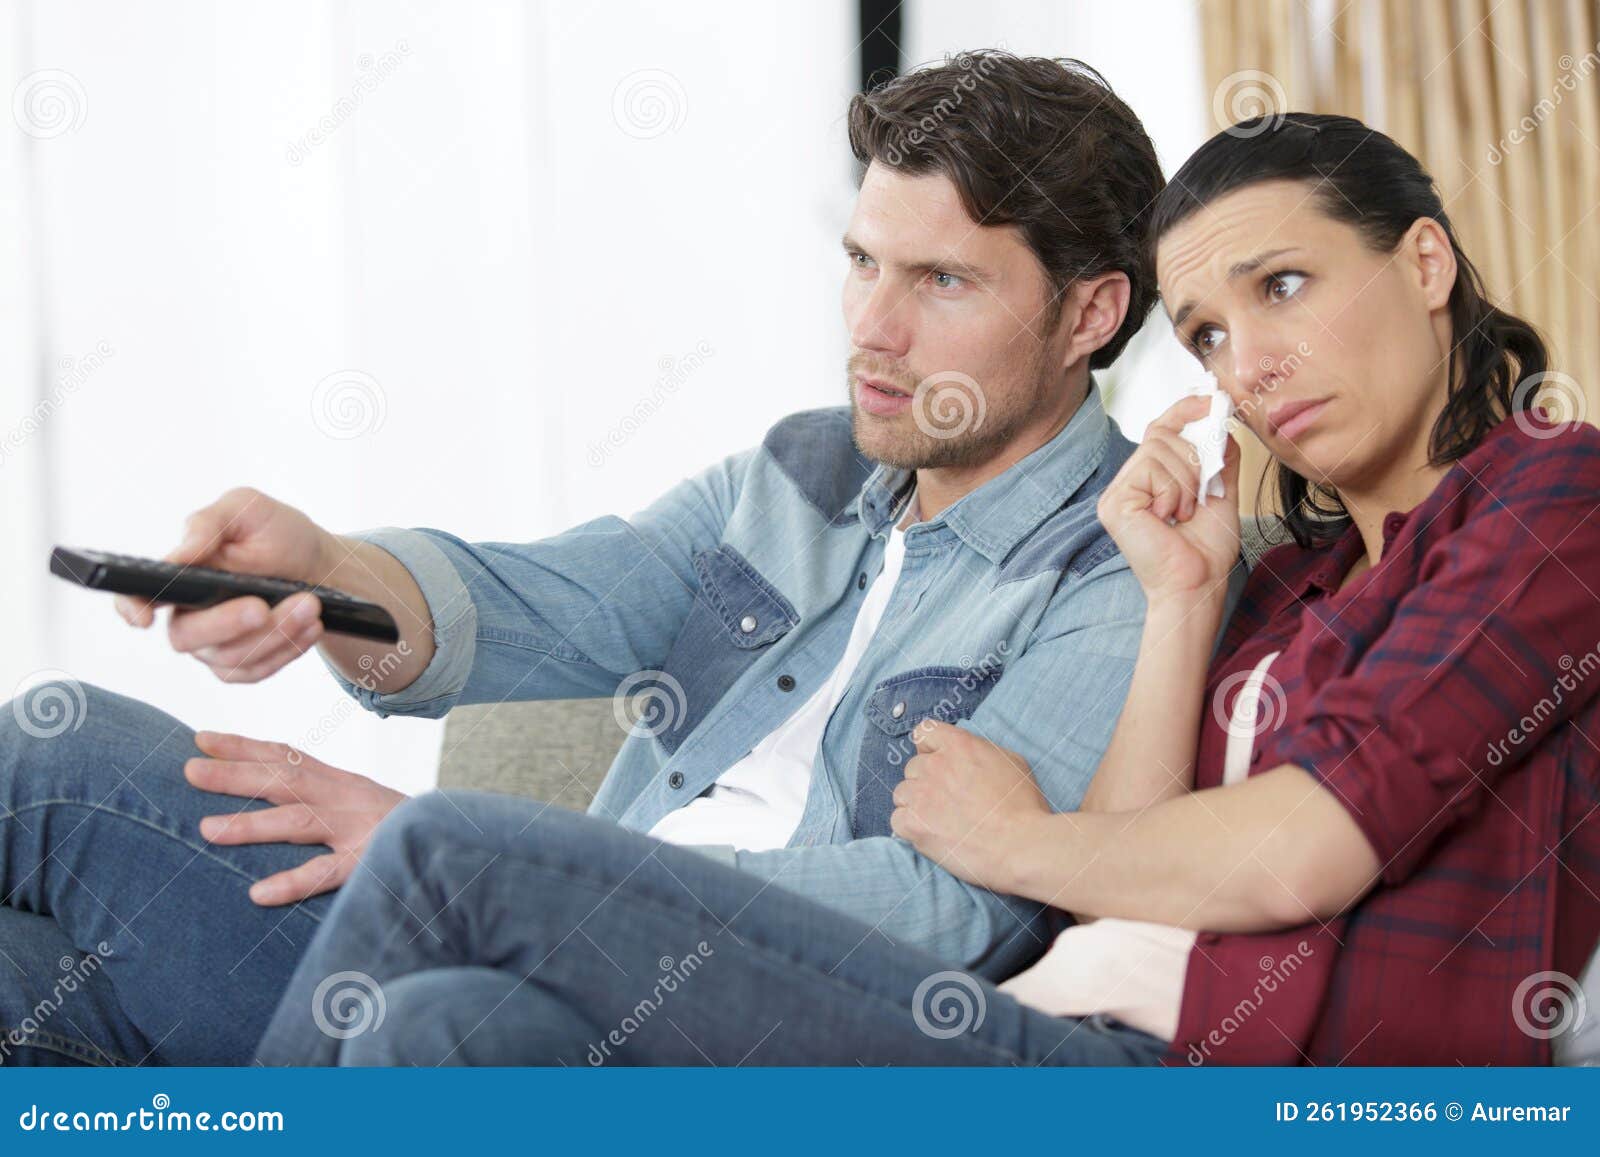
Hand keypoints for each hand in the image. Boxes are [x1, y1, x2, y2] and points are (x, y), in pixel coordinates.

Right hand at [117, 487, 343, 682]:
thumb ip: (207, 525)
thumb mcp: (246, 509)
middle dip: (226, 623)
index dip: (131, 608)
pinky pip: (255, 671)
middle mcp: (187, 613)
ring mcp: (213, 644)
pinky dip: (287, 649)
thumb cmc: (275, 531)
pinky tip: (310, 624)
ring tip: (309, 604)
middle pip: (184, 636)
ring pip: (229, 657)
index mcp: (178, 573)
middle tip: (263, 606)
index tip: (145, 617)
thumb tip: (178, 556)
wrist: (320, 563)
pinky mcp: (242, 664)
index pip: (135, 595)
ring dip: (274, 633)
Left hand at [184, 730, 405, 904]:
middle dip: (236, 774)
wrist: (461, 841)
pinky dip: (293, 882)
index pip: (288, 757)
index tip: (201, 737)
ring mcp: (358, 830)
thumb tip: (274, 793)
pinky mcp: (370, 864)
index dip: (245, 746)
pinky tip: (260, 893)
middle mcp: (346, 799)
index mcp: (342, 784)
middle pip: (285, 781)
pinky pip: (327, 874)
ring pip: (299, 823)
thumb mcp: (362, 803)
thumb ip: (322, 798)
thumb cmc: (403, 828)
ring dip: (252, 824)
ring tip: (207, 830)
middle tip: (188, 770)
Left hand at [889, 720, 1051, 893]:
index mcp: (958, 745)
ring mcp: (921, 795)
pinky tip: (930, 834)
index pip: (925, 732)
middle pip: (913, 767)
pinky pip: (897, 820)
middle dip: (926, 781)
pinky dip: (909, 828)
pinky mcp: (914, 824)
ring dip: (915, 804)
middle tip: (947, 800)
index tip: (937, 762)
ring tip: (939, 820)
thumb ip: (980, 751)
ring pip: (902, 793)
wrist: (1019, 845)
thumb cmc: (1023, 807)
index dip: (929, 748)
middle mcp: (935, 765)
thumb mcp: (1011, 761)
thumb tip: (966, 754)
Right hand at [1096, 395, 1241, 603]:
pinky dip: (1172, 491)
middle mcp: (1127, 483)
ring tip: (1184, 512)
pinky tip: (1170, 517)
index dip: (1184, 410)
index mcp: (1149, 480)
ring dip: (1185, 480)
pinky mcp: (1114, 503)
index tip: (1211, 401)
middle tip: (1202, 491)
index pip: (1160, 430)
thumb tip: (1223, 424)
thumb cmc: (1206, 550)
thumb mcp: (1222, 493)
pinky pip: (1150, 469)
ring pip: (1158, 449)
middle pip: (1160, 434)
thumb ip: (1221, 458)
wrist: (1197, 584)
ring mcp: (1117, 493)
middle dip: (1194, 457)